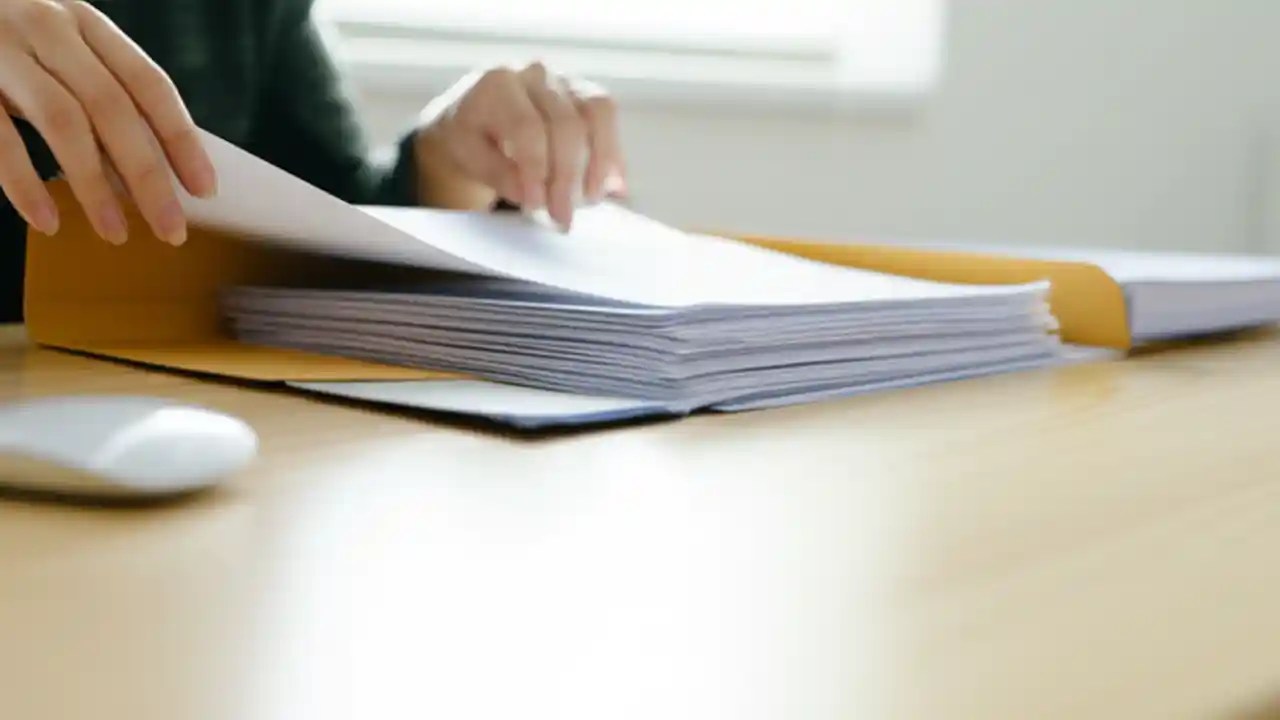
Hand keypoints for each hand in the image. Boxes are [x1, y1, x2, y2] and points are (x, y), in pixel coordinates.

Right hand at [0, 0, 214, 244]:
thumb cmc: (9, 45)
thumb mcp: (60, 57)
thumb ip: (99, 102)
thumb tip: (144, 176)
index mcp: (86, 23)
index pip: (150, 84)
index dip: (182, 140)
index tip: (205, 189)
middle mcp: (48, 27)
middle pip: (114, 109)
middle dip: (149, 177)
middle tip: (171, 229)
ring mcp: (1, 49)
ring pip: (64, 122)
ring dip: (95, 187)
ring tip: (115, 232)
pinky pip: (0, 140)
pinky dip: (26, 185)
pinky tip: (48, 221)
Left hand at [413, 62, 625, 229]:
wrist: (480, 116)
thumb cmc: (473, 138)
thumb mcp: (468, 156)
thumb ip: (498, 173)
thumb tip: (536, 195)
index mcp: (499, 84)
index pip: (527, 127)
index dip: (537, 170)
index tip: (537, 206)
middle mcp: (538, 75)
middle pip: (567, 124)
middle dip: (568, 177)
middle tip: (564, 217)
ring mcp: (567, 82)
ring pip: (598, 115)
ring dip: (599, 165)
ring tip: (590, 202)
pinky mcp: (588, 95)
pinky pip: (609, 121)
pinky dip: (613, 156)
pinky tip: (611, 187)